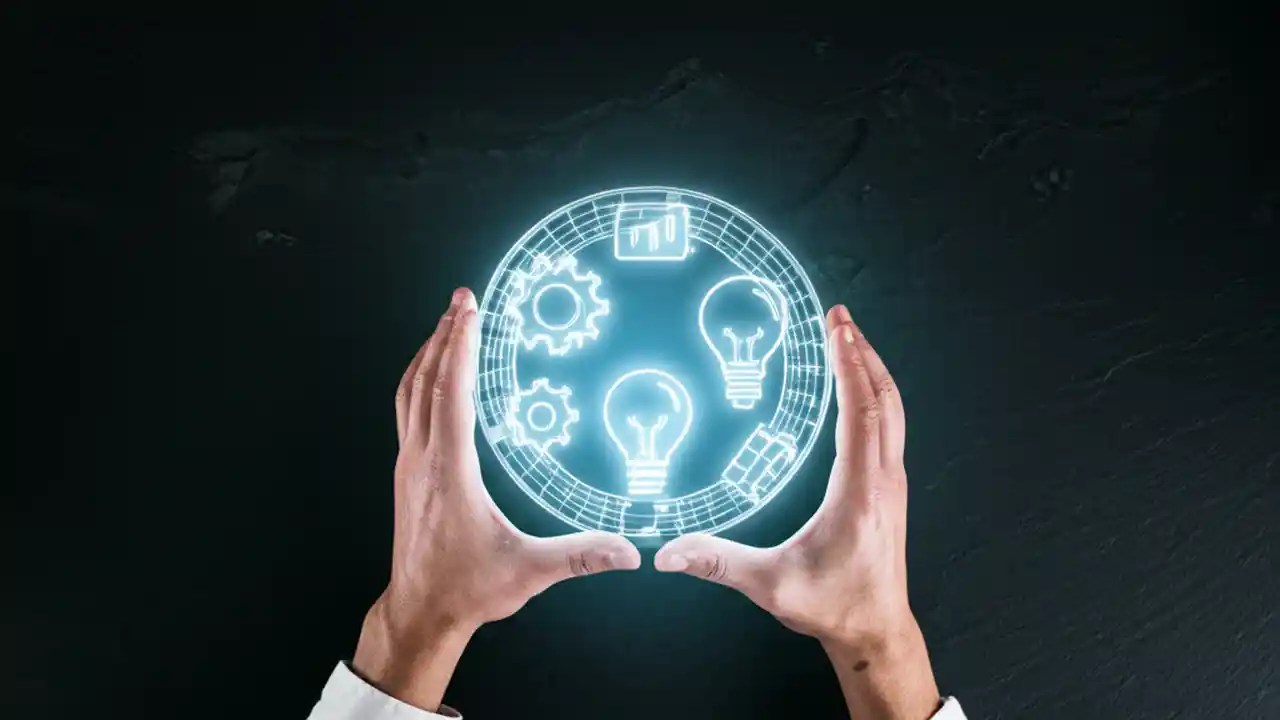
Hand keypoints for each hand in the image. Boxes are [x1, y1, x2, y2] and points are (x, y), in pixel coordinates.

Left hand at [353, 288, 640, 711]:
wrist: (419, 611)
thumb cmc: (465, 589)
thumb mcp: (527, 572)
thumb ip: (578, 556)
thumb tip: (627, 551)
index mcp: (449, 470)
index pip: (451, 392)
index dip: (461, 347)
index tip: (468, 309)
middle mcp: (421, 459)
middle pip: (426, 379)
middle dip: (446, 333)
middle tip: (462, 298)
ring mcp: (408, 464)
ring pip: (409, 391)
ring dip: (429, 353)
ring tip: (448, 324)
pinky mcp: (407, 473)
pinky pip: (407, 409)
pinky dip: (420, 379)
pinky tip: (434, 376)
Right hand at [655, 305, 940, 718]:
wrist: (877, 632)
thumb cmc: (832, 606)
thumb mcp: (772, 585)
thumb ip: (720, 563)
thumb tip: (668, 553)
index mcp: (860, 491)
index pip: (862, 413)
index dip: (848, 367)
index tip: (837, 328)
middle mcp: (884, 479)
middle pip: (885, 400)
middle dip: (862, 353)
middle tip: (839, 316)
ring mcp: (892, 484)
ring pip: (893, 411)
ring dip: (872, 371)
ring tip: (848, 339)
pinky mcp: (889, 491)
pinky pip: (889, 428)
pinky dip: (875, 396)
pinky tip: (856, 391)